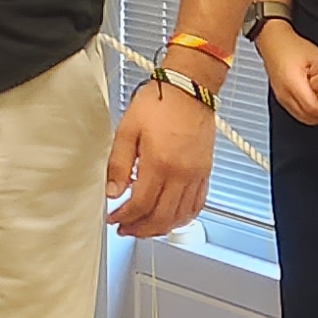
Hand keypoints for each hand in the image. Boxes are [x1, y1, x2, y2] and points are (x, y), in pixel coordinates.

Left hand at [105, 76, 215, 237]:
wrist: (189, 88)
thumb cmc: (159, 103)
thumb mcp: (127, 129)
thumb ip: (119, 163)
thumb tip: (112, 190)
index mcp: (160, 163)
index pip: (141, 204)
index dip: (124, 217)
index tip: (113, 218)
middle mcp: (181, 174)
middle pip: (161, 216)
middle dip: (140, 228)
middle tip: (124, 229)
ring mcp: (196, 175)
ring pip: (180, 216)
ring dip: (160, 228)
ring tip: (143, 228)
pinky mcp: (205, 172)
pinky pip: (197, 205)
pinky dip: (183, 218)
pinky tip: (170, 219)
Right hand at [260, 20, 317, 126]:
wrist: (273, 42)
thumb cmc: (292, 47)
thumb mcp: (315, 57)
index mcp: (293, 82)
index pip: (313, 107)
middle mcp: (285, 93)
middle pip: (307, 117)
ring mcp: (282, 97)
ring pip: (302, 118)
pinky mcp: (282, 98)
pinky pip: (297, 113)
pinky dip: (310, 114)